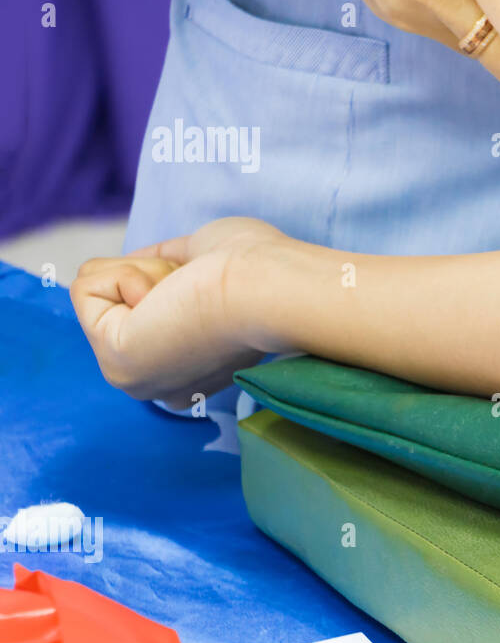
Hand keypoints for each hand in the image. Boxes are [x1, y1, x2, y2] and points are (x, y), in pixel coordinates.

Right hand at [71, 218, 285, 407]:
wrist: (270, 286)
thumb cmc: (258, 267)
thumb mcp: (202, 258)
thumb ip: (166, 271)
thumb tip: (130, 267)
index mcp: (190, 371)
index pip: (143, 311)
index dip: (165, 278)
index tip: (206, 287)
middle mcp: (159, 383)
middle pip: (115, 299)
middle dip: (148, 275)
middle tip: (196, 289)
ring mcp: (133, 376)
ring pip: (97, 290)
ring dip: (141, 273)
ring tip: (186, 293)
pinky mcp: (114, 359)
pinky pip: (86, 288)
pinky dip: (126, 275)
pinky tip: (167, 297)